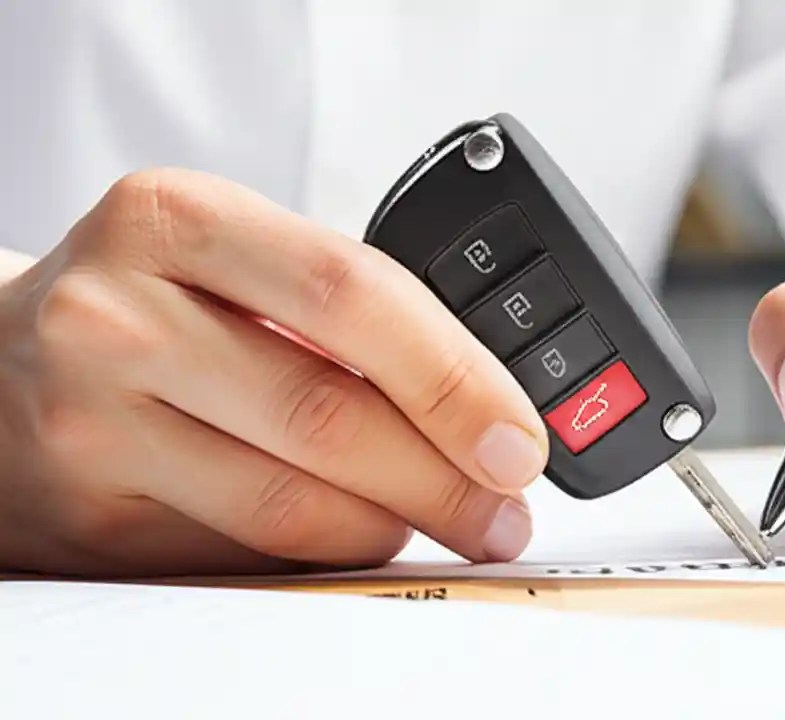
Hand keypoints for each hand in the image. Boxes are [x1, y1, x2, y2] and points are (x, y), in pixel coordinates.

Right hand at [0, 169, 546, 575]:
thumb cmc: (147, 298)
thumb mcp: (228, 251)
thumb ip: (343, 304)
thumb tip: (485, 398)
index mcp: (174, 217)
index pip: (350, 292)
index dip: (453, 376)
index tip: (519, 435)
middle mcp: (117, 315)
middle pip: (325, 413)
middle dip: (445, 475)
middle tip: (507, 503)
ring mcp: (92, 422)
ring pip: (288, 502)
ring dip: (397, 521)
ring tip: (454, 519)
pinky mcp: (92, 516)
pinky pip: (247, 551)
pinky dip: (330, 548)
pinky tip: (366, 532)